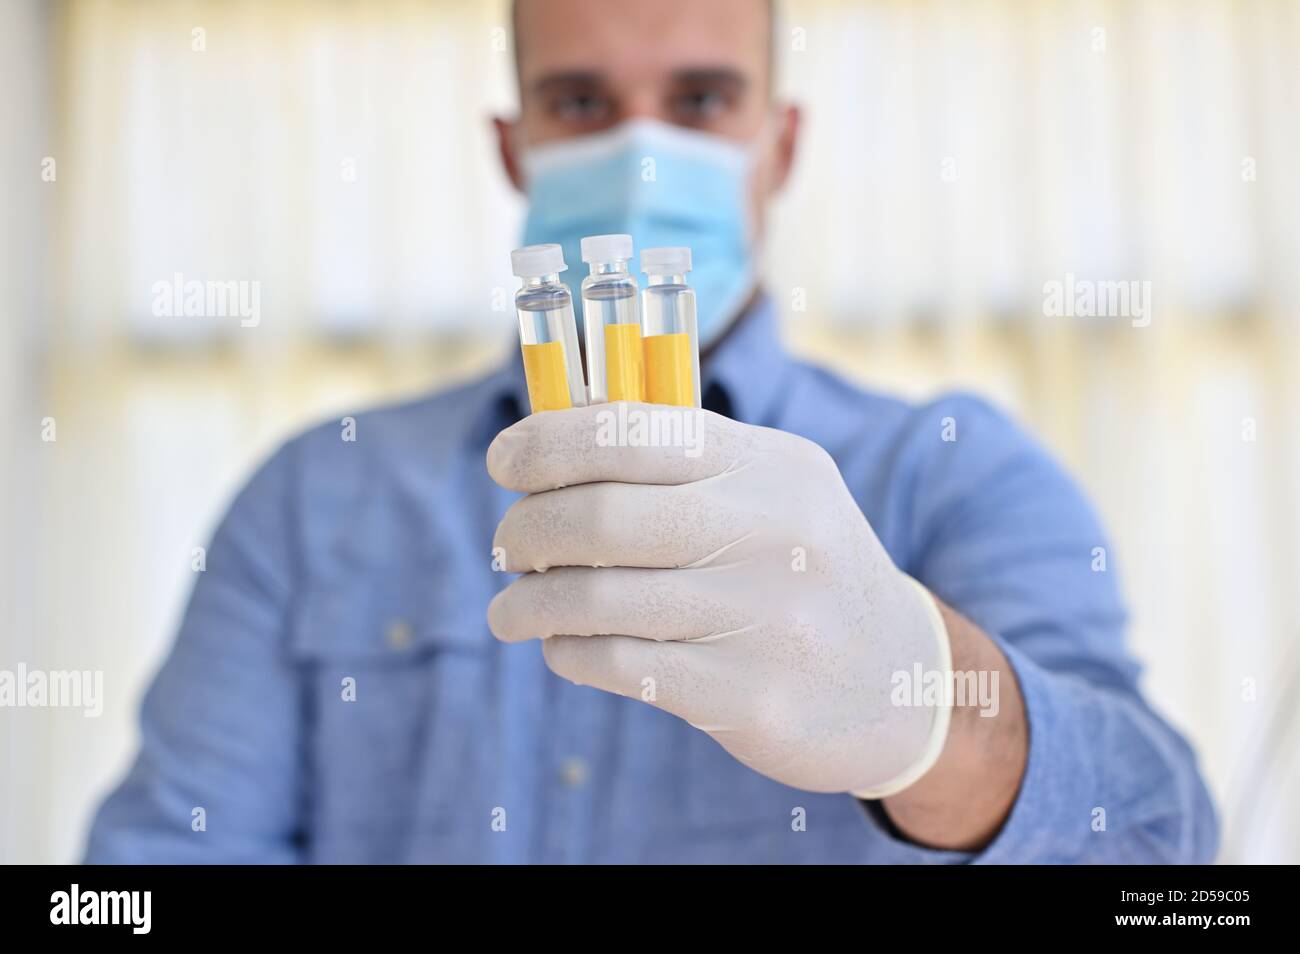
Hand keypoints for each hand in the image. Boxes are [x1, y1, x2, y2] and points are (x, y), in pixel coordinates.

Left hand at [486, 402, 951, 796]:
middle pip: (605, 516)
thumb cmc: (798, 570)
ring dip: (530, 602)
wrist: (899, 683)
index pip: (636, 432)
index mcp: (771, 466)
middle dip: (528, 529)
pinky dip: (569, 651)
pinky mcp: (750, 695)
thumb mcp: (770, 494)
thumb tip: (545, 449)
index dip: (550, 444)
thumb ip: (678, 466)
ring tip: (510, 611)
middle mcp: (774, 532)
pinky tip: (562, 647)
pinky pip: (620, 663)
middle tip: (507, 546)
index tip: (503, 462)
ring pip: (599, 597)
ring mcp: (766, 617)